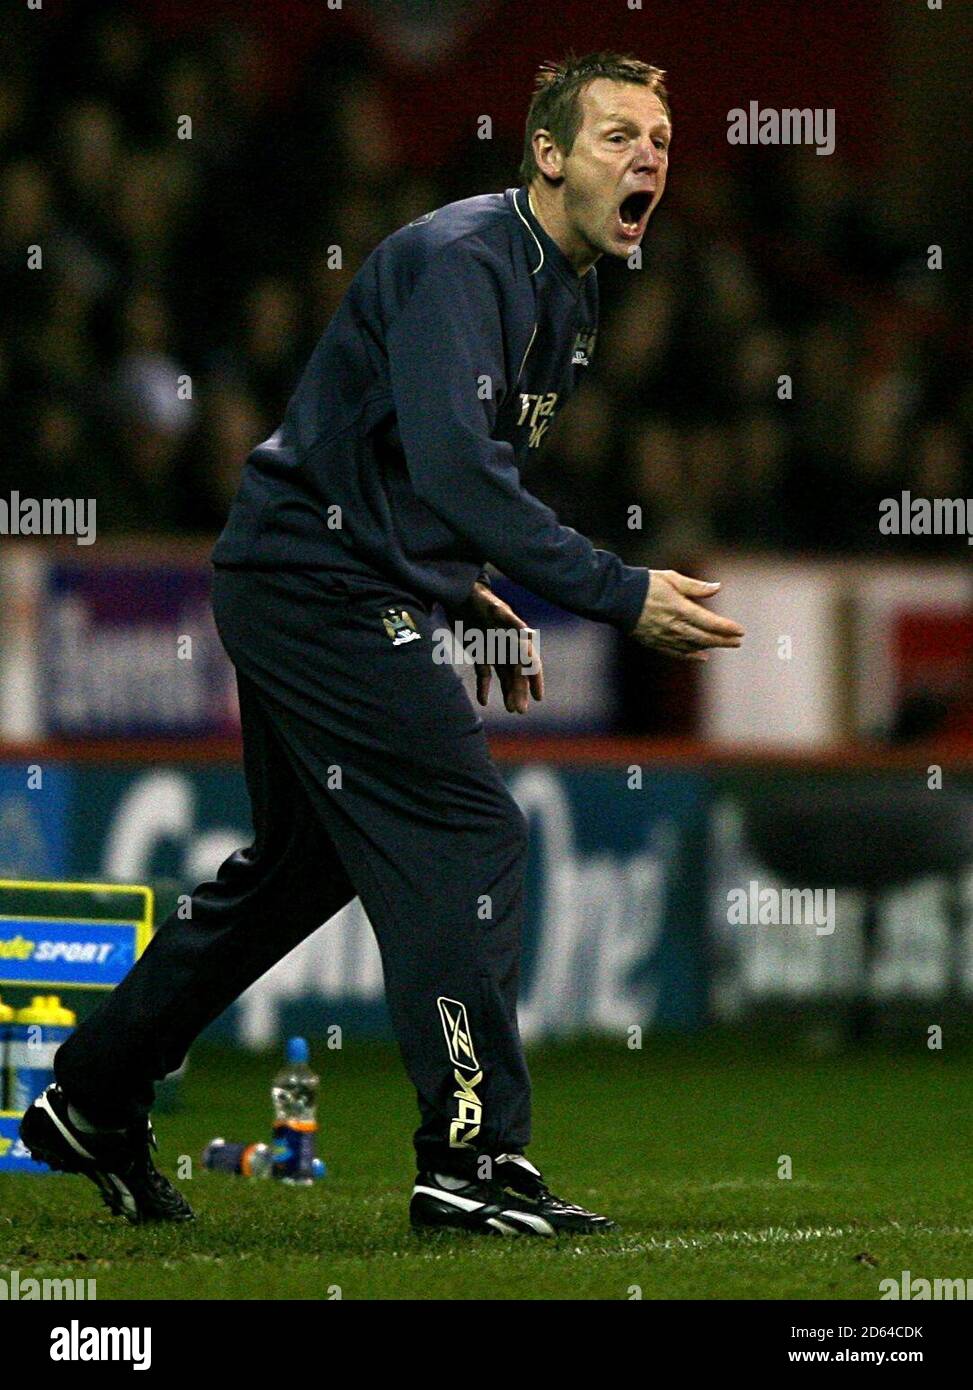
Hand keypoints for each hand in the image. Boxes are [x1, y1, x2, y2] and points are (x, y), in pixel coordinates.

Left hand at [453, 581, 543, 713]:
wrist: (460, 595)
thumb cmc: (481, 600)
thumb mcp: (497, 611)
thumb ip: (513, 624)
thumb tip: (531, 636)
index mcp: (516, 637)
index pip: (530, 663)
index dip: (535, 680)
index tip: (538, 697)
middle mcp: (508, 646)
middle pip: (517, 673)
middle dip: (520, 692)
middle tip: (519, 710)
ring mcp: (495, 651)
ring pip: (504, 676)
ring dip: (508, 692)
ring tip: (510, 709)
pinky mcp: (480, 653)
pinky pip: (484, 673)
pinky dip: (484, 687)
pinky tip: (483, 701)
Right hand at [631, 570, 744, 660]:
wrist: (618, 598)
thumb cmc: (646, 584)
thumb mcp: (672, 578)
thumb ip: (696, 587)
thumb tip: (718, 587)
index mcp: (680, 608)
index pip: (709, 622)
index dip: (726, 628)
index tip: (740, 630)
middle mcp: (674, 626)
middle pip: (705, 637)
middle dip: (723, 640)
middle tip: (738, 641)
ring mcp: (664, 637)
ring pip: (693, 646)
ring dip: (710, 646)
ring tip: (724, 644)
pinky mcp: (655, 642)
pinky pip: (677, 653)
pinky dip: (691, 656)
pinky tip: (702, 656)